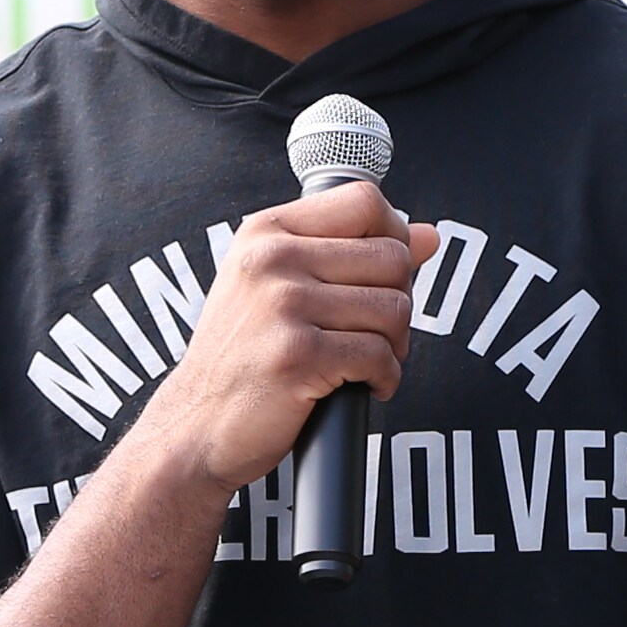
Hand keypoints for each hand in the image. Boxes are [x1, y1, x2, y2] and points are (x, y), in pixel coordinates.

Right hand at [139, 179, 439, 492]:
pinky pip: (380, 356)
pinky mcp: (298, 355)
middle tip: (375, 333)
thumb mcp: (280, 287)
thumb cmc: (243, 359)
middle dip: (398, 301)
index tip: (384, 274)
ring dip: (394, 345)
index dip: (393, 235)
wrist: (196, 425)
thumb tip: (429, 235)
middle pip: (392, 257)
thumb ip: (351, 254)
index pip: (364, 202)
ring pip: (394, 309)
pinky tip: (360, 386)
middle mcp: (272, 259)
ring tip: (365, 362)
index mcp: (266, 233)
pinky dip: (384, 379)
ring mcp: (283, 305)